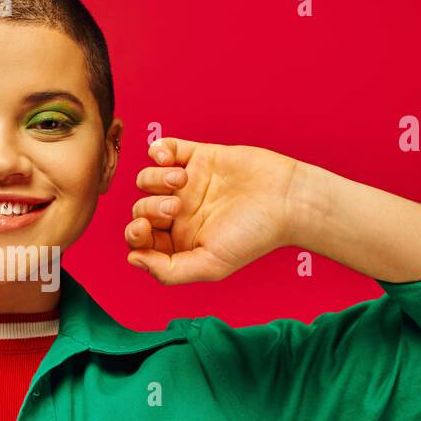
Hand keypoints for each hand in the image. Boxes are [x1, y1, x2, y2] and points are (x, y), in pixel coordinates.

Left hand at [125, 138, 301, 283]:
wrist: (288, 200)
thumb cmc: (253, 237)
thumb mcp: (211, 265)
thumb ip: (169, 271)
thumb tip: (132, 260)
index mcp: (180, 241)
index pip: (140, 240)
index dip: (134, 234)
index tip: (144, 228)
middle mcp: (180, 213)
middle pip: (140, 209)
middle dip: (150, 208)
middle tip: (177, 207)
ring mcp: (187, 184)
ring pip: (146, 180)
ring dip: (154, 180)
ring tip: (182, 181)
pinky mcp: (198, 156)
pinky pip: (163, 149)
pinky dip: (157, 150)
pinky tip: (168, 158)